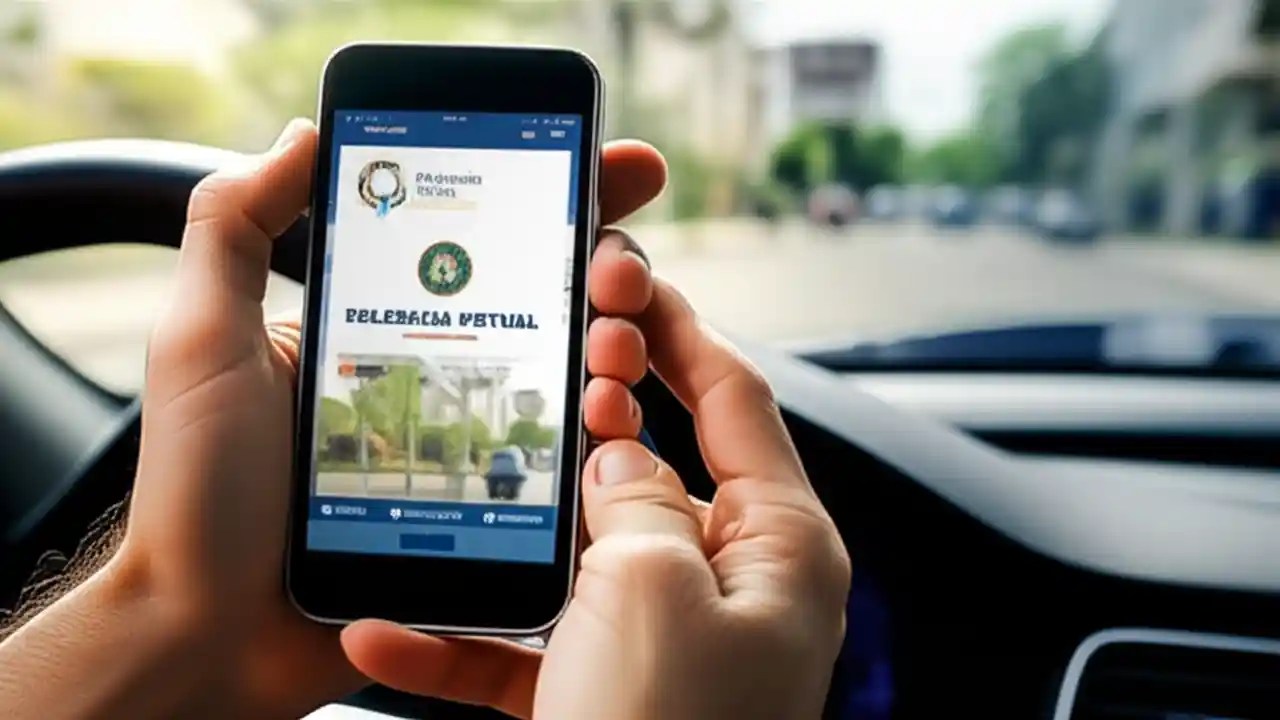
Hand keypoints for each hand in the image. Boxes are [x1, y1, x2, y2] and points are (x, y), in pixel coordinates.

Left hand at [102, 121, 669, 717]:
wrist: (217, 636)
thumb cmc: (201, 496)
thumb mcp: (203, 340)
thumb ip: (234, 227)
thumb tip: (303, 135)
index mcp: (384, 328)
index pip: (482, 245)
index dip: (556, 200)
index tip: (617, 171)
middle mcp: (438, 381)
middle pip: (551, 308)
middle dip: (608, 272)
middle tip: (618, 275)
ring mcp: (470, 449)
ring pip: (574, 387)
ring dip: (618, 351)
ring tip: (613, 351)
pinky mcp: (491, 517)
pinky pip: (565, 474)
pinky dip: (605, 443)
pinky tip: (611, 422)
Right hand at [342, 229, 852, 714]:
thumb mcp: (653, 588)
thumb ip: (635, 499)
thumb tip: (616, 460)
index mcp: (779, 547)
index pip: (733, 398)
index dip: (678, 326)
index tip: (627, 273)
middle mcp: (730, 588)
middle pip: (653, 466)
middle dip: (590, 410)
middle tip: (542, 351)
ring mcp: (665, 645)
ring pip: (578, 555)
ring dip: (510, 524)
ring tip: (463, 469)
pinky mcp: (605, 699)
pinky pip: (529, 649)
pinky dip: (464, 637)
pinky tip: (387, 628)